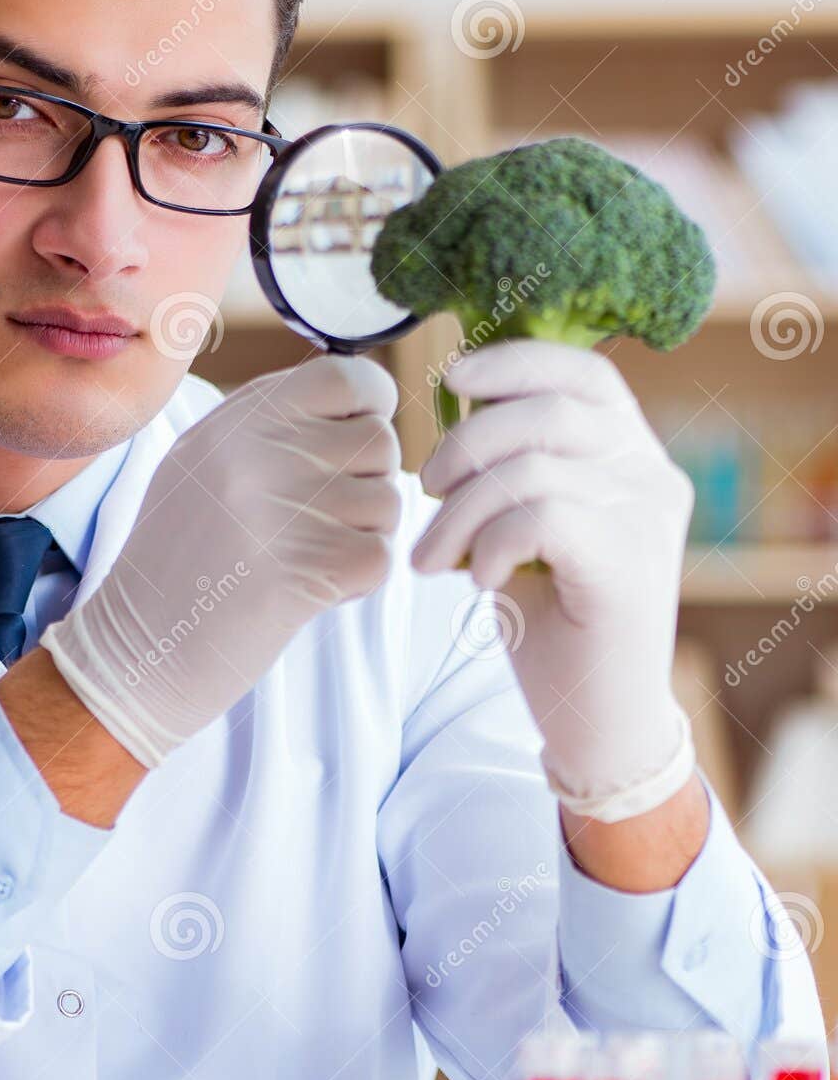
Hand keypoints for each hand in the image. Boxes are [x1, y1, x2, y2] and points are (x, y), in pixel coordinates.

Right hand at [40, 353, 402, 770]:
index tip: (348, 443)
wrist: (139, 646)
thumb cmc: (175, 555)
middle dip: (365, 482)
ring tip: (300, 555)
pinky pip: (381, 557)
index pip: (349, 378)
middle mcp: (262, 452)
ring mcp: (286, 508)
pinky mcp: (309, 568)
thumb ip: (272, 422)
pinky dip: (355, 581)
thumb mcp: (202, 460)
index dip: (369, 409)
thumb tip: (360, 394)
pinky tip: (304, 590)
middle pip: (379, 441)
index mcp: (238, 418)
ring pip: (387, 502)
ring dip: (361, 534)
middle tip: (315, 519)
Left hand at [411, 339, 696, 820]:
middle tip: (425, 492)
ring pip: (528, 470)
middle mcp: (652, 476)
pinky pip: (537, 518)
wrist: (597, 716)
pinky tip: (479, 580)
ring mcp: (647, 518)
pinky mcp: (628, 563)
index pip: (583, 372)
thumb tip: (460, 401)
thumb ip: (516, 465)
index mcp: (633, 455)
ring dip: (458, 512)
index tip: (452, 379)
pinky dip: (489, 544)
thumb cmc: (554, 617)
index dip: (515, 363)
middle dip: (463, 446)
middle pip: (545, 414)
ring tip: (434, 557)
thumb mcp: (529, 524)